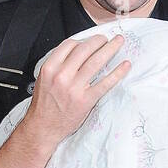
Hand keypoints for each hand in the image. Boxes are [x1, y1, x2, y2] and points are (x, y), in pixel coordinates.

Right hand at [21, 31, 130, 153]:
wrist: (43, 128)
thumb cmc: (43, 106)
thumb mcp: (43, 80)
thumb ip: (57, 66)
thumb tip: (76, 53)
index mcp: (50, 68)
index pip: (69, 45)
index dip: (82, 40)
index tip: (89, 41)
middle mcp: (62, 76)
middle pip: (85, 49)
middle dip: (99, 41)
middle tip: (106, 39)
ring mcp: (74, 88)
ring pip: (96, 61)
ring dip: (110, 49)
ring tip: (118, 43)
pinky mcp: (85, 100)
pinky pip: (105, 83)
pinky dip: (117, 72)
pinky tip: (125, 65)